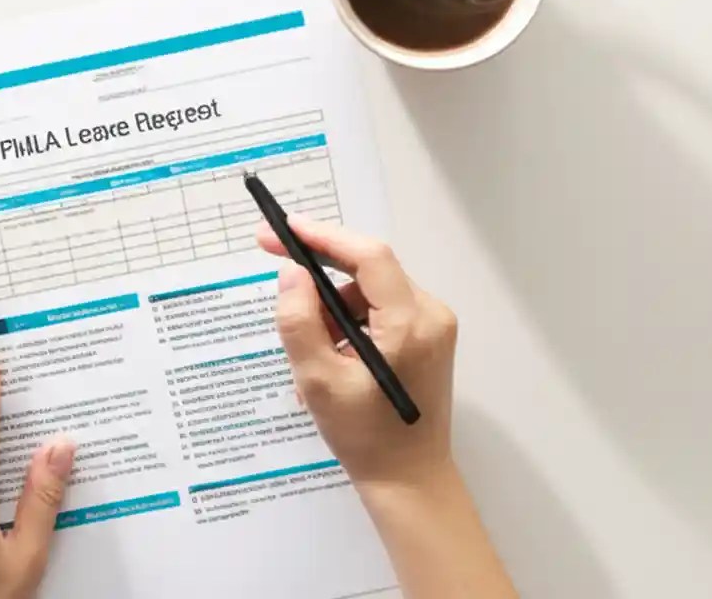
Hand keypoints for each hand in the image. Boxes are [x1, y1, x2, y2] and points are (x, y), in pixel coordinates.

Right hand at [257, 218, 457, 489]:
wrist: (409, 481)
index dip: (323, 236)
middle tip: (278, 279)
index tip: (283, 229)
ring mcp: (433, 327)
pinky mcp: (428, 340)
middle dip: (321, 278)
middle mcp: (431, 315)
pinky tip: (330, 361)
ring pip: (370, 295)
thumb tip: (291, 275)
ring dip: (333, 312)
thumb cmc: (365, 438)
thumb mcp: (318, 381)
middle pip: (367, 273)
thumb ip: (299, 322)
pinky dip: (349, 327)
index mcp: (410, 323)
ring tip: (308, 356)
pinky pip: (380, 314)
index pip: (368, 257)